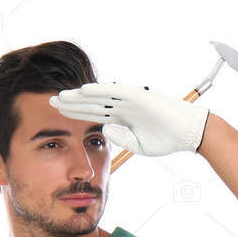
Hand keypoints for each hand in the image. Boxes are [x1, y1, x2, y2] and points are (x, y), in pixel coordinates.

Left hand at [48, 81, 208, 156]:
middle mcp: (122, 105)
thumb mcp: (137, 145)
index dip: (75, 113)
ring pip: (98, 97)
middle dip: (70, 104)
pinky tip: (83, 91)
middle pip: (90, 104)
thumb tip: (103, 131)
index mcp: (121, 117)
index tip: (58, 113)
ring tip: (61, 97)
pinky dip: (98, 91)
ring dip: (79, 96)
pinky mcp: (136, 96)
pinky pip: (113, 92)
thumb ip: (120, 138)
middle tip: (50, 102)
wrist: (187, 133)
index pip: (92, 114)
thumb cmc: (166, 138)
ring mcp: (128, 99)